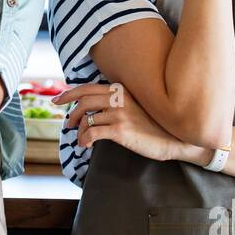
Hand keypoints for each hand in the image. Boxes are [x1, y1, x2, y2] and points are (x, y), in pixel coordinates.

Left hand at [52, 82, 188, 162]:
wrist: (176, 138)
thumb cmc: (155, 124)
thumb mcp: (135, 105)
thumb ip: (117, 102)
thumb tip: (92, 107)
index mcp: (121, 90)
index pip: (88, 88)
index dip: (68, 94)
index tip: (57, 100)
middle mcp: (119, 98)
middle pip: (83, 102)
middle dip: (71, 114)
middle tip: (67, 125)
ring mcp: (120, 114)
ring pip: (86, 120)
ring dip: (78, 131)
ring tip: (80, 139)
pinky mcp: (120, 131)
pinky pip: (91, 133)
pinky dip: (84, 140)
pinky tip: (87, 146)